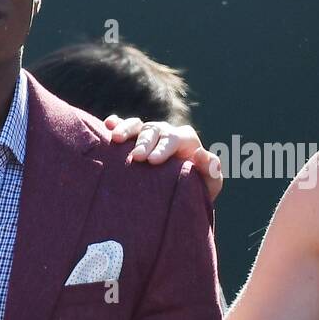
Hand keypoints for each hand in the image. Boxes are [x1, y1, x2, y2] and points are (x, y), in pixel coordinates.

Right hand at [103, 115, 222, 201]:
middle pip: (154, 131)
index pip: (174, 139)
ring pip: (138, 125)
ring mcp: (150, 135)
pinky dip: (116, 124)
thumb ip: (211, 169)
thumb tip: (201, 153)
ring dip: (126, 129)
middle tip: (136, 158)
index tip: (152, 161)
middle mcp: (166, 133)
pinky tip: (107, 124)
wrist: (180, 195)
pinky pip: (124, 127)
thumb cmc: (197, 189)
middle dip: (144, 142)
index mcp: (185, 140)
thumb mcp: (209, 184)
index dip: (163, 148)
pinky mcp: (134, 140)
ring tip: (116, 139)